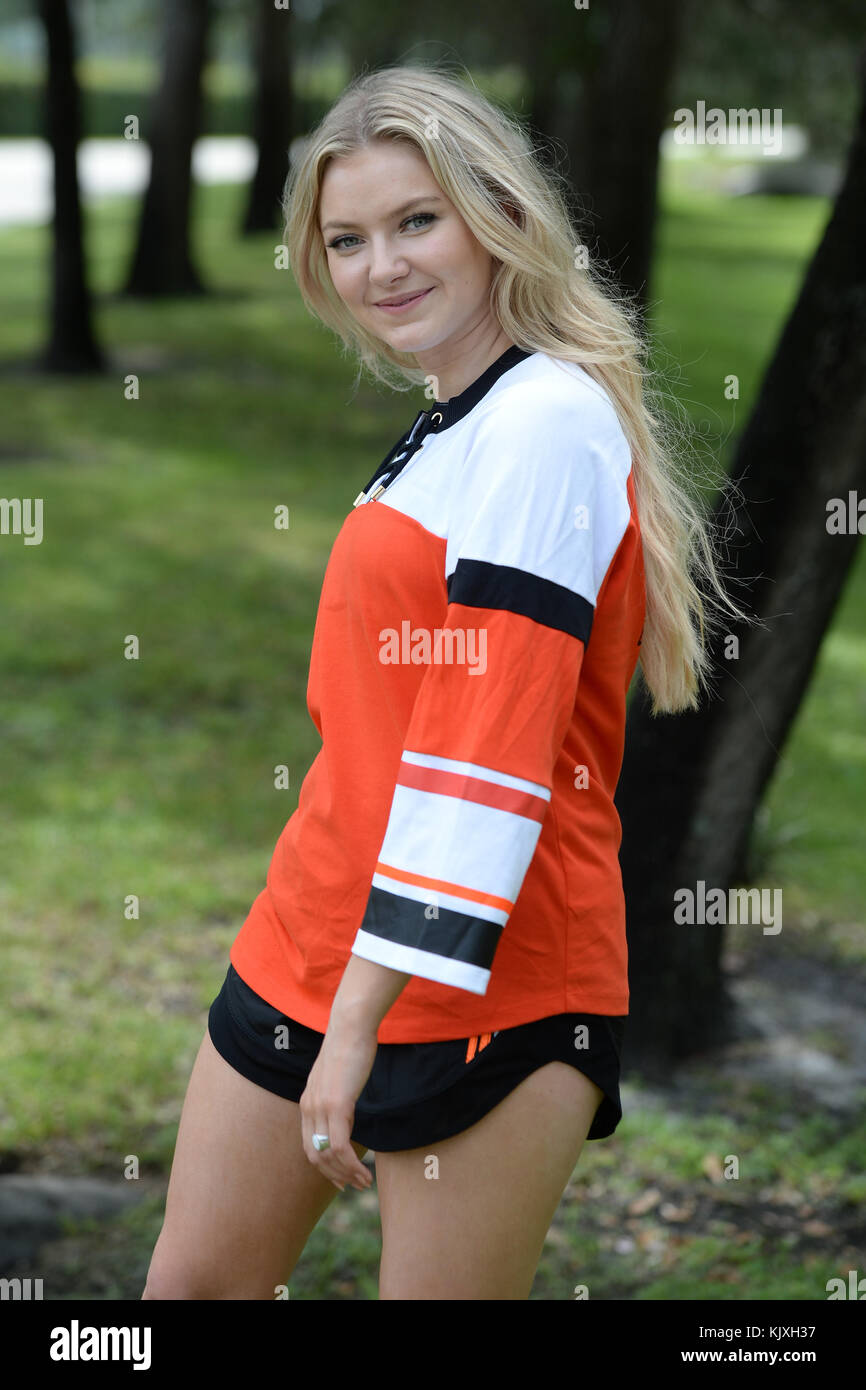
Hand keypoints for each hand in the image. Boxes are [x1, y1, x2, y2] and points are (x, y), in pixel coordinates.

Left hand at [299, 1018, 376, 1191]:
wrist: (350, 1026)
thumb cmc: (350, 1047)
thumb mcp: (338, 1076)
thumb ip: (337, 1094)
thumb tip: (347, 1107)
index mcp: (307, 1102)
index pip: (309, 1146)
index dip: (324, 1168)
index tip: (341, 1179)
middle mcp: (309, 1108)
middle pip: (315, 1156)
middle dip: (335, 1176)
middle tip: (355, 1185)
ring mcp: (321, 1108)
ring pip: (328, 1155)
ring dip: (347, 1174)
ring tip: (365, 1182)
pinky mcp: (337, 1105)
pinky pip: (340, 1146)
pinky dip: (351, 1164)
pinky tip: (363, 1171)